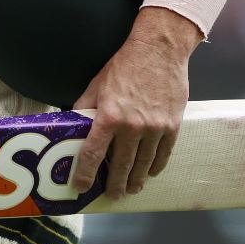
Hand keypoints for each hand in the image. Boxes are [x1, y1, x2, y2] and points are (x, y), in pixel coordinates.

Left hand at [69, 7, 200, 197]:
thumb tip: (72, 124)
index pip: (94, 153)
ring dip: (137, 179)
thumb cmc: (125, 65)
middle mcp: (132, 127)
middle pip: (122, 165)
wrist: (159, 50)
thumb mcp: (96, 85)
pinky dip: (156, 166)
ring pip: (144, 164)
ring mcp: (155, 128)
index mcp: (109, 117)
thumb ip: (84, 108)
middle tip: (113, 194)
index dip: (86, 173)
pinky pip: (163, 154)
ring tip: (132, 188)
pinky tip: (150, 172)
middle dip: (116, 184)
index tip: (82, 186)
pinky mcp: (172, 126)